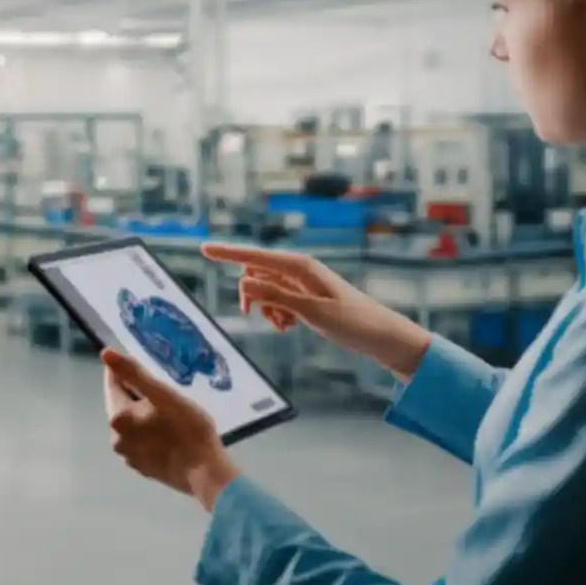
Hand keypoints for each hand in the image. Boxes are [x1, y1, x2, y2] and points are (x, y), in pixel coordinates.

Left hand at [102, 349, 239, 511]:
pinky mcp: (142, 468)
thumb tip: (105, 353)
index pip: (113, 384)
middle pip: (121, 405)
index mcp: (118, 418)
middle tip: (162, 391)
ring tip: (168, 411)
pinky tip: (168, 432)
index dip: (125, 371)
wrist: (206, 473)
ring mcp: (129, 456)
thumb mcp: (164, 395)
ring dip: (143, 414)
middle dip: (137, 394)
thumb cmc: (188, 429)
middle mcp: (117, 438)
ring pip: (132, 424)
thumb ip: (134, 374)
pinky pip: (140, 441)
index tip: (143, 365)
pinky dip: (149, 432)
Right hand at [201, 242, 430, 379]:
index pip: (255, 257)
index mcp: (301, 267)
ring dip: (266, 308)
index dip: (228, 253)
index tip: (203, 248)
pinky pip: (279, 301)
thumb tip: (244, 281)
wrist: (382, 336)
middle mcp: (300, 271)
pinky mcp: (307, 298)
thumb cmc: (353, 322)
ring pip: (266, 290)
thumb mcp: (312, 312)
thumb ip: (277, 297)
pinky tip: (289, 326)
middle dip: (251, 295)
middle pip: (256, 273)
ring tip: (284, 325)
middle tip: (258, 317)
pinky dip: (277, 314)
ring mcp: (303, 284)